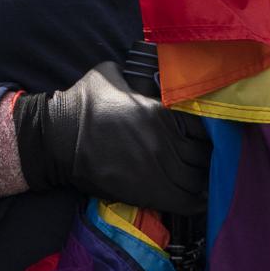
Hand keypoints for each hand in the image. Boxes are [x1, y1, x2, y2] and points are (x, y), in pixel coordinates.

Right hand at [13, 58, 212, 210]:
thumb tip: (146, 69)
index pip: (204, 125)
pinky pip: (186, 201)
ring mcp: (158, 168)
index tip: (206, 136)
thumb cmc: (83, 103)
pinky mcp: (148, 192)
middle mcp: (165, 140)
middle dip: (207, 157)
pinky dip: (197, 201)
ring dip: (202, 179)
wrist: (59, 139)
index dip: (210, 132)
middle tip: (204, 159)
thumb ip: (135, 74)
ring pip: (198, 179)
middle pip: (204, 154)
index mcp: (161, 111)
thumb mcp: (111, 73)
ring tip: (201, 178)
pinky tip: (199, 198)